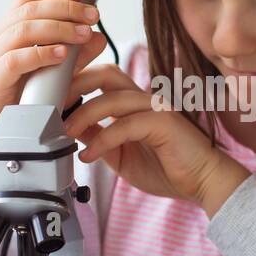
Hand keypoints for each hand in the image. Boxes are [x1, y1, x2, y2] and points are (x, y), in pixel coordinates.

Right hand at [0, 0, 109, 161]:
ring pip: (22, 30)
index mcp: (5, 31)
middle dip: (65, 8)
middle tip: (92, 15)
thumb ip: (73, 56)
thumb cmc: (14, 101)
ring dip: (58, 28)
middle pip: (28, 9)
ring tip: (83, 33)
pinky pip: (14, 61)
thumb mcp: (49, 74)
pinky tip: (62, 54)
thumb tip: (98, 37)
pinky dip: (40, 54)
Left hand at [61, 65, 250, 216]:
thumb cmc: (167, 167)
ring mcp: (156, 108)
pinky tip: (88, 156)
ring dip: (83, 116)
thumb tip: (70, 130)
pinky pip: (126, 125)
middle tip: (53, 110)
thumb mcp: (120, 154)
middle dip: (74, 86)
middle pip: (105, 73)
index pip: (100, 77)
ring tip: (66, 136)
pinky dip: (102, 140)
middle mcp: (144, 99)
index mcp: (134, 102)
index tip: (51, 103)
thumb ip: (99, 138)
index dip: (74, 83)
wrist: (204, 182)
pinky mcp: (164, 124)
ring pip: (112, 97)